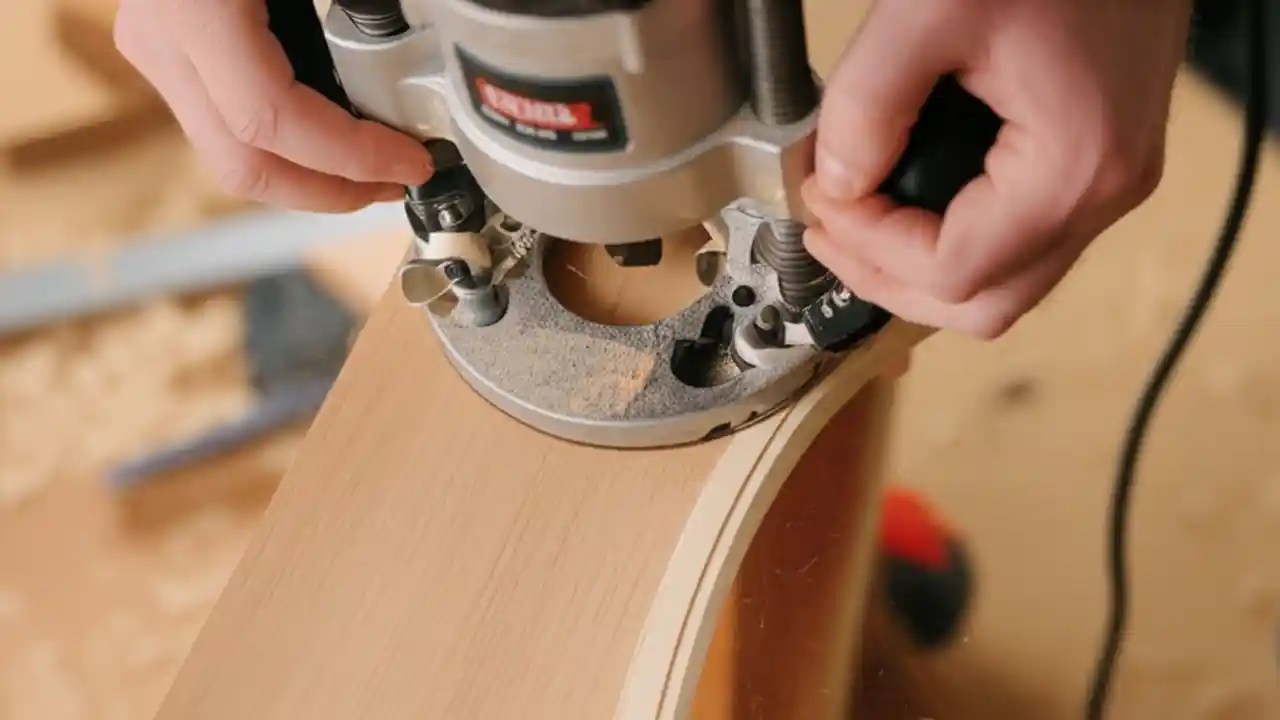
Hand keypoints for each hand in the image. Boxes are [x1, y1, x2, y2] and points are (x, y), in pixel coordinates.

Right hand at [114, 0, 432, 211]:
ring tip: (377, 165)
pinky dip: (289, 141)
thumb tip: (448, 21)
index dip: (349, 158)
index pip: (273, 124)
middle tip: (398, 182)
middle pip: (245, 164)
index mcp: (197, 10)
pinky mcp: (170, 49)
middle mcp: (163, 40)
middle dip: (331, 192)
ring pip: (231, 154)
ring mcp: (158, 48)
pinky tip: (338, 129)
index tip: (412, 161)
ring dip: (310, 175)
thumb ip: (365, 3)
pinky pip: (229, 120)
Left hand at [803, 0, 1192, 338]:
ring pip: (1006, 284)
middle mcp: (1106, 194)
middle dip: (890, 280)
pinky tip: (910, 196)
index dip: (869, 248)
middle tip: (830, 231)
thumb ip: (868, 104)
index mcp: (1073, 169)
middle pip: (983, 304)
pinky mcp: (1102, 161)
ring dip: (922, 268)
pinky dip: (957, 237)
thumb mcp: (929, 9)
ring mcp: (1112, 182)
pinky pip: (1024, 240)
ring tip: (859, 220)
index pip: (951, 271)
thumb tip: (837, 184)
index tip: (823, 198)